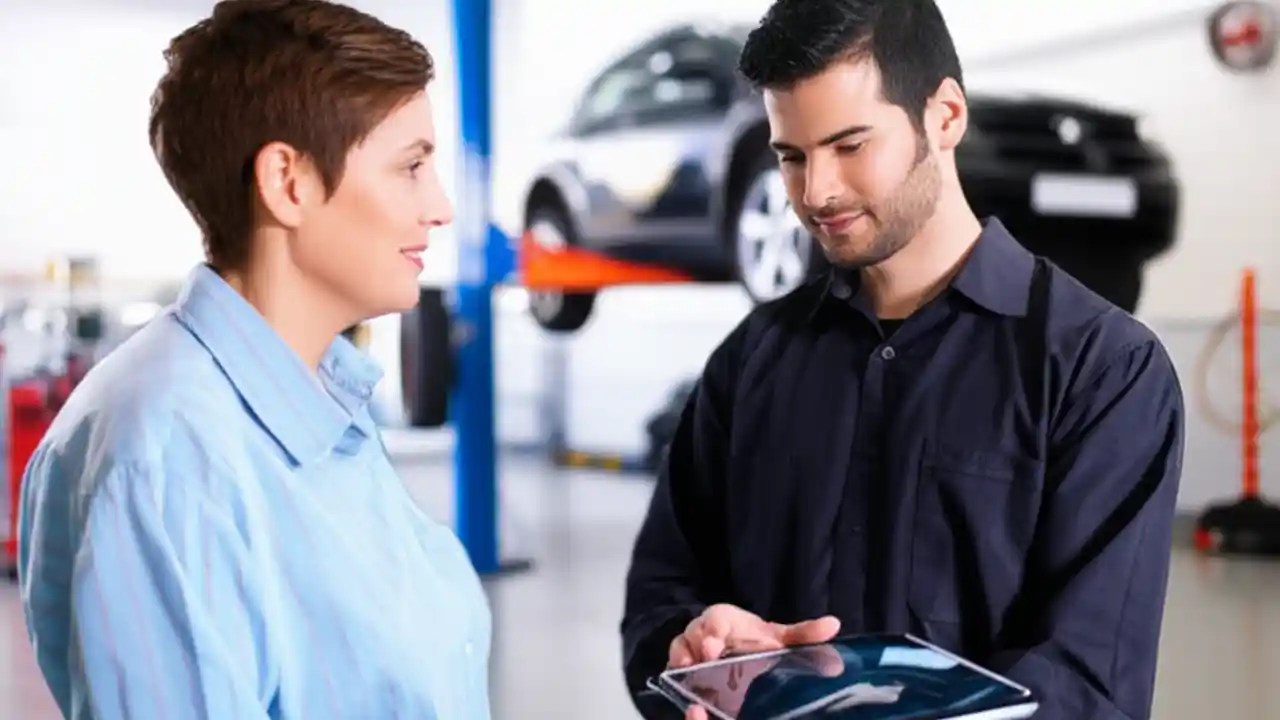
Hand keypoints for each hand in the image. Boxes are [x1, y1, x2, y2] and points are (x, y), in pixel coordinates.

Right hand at [668, 603, 840, 669]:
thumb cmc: (753, 640)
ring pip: (680, 649)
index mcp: (725, 621)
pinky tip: (685, 684)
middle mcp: (703, 632)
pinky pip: (674, 667)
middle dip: (697, 644)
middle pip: (694, 634)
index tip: (717, 642)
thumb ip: (803, 633)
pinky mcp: (684, 667)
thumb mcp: (777, 636)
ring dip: (684, 658)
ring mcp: (690, 649)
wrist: (731, 645)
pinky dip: (676, 672)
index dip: (715, 630)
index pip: (717, 620)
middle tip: (707, 655)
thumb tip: (834, 624)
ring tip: (691, 669)